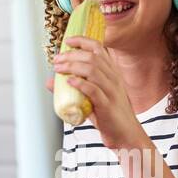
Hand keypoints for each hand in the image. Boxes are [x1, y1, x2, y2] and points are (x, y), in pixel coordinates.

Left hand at [52, 37, 148, 151]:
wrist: (126, 136)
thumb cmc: (109, 116)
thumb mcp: (92, 98)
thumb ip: (74, 88)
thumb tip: (51, 82)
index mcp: (112, 73)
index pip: (99, 48)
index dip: (83, 41)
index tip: (68, 41)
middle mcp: (114, 79)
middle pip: (92, 57)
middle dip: (71, 55)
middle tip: (57, 60)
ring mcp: (111, 92)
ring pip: (93, 70)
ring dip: (72, 66)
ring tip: (59, 69)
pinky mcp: (107, 106)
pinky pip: (94, 90)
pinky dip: (80, 84)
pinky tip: (69, 82)